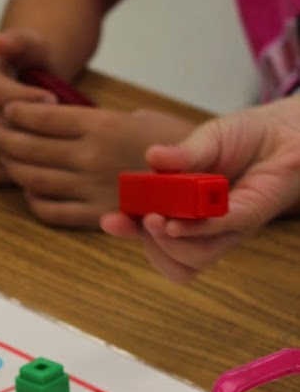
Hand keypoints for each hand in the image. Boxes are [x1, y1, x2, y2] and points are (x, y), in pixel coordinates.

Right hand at [0, 30, 58, 186]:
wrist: (34, 84)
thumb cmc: (36, 62)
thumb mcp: (33, 45)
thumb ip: (17, 40)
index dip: (24, 98)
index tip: (53, 99)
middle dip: (25, 127)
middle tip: (57, 130)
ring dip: (21, 151)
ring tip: (50, 147)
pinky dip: (14, 172)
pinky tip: (39, 164)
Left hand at [0, 103, 192, 228]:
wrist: (204, 181)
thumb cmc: (172, 143)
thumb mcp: (136, 116)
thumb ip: (98, 120)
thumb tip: (65, 120)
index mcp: (101, 125)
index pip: (41, 117)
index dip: (17, 113)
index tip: (6, 110)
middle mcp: (90, 157)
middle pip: (29, 147)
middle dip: (4, 139)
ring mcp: (90, 188)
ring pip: (32, 178)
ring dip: (12, 168)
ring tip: (4, 160)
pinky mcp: (95, 216)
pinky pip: (50, 211)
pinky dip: (34, 200)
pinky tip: (31, 191)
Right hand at [100, 98, 299, 281]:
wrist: (285, 132)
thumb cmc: (245, 137)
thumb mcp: (206, 140)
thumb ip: (180, 155)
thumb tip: (152, 157)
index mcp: (182, 208)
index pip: (148, 232)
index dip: (127, 231)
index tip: (110, 221)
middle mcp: (203, 225)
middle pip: (170, 259)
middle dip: (150, 244)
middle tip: (145, 219)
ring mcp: (226, 228)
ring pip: (193, 259)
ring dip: (171, 243)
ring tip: (160, 219)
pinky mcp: (248, 220)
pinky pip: (219, 235)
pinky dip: (196, 231)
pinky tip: (180, 222)